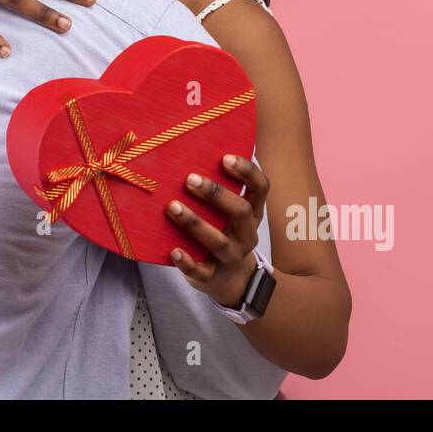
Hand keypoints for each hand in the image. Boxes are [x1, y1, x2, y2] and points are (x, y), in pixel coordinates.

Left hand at [166, 154, 270, 307]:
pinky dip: (187, 262)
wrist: (230, 282)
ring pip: (218, 241)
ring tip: (172, 206)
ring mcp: (231, 256)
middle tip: (190, 179)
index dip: (247, 172)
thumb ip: (220, 191)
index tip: (225, 157)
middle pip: (241, 212)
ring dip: (195, 223)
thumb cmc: (223, 233)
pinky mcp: (212, 276)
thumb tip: (194, 149)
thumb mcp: (230, 214)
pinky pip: (201, 271)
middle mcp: (246, 235)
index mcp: (252, 214)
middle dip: (216, 195)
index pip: (260, 189)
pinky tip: (173, 250)